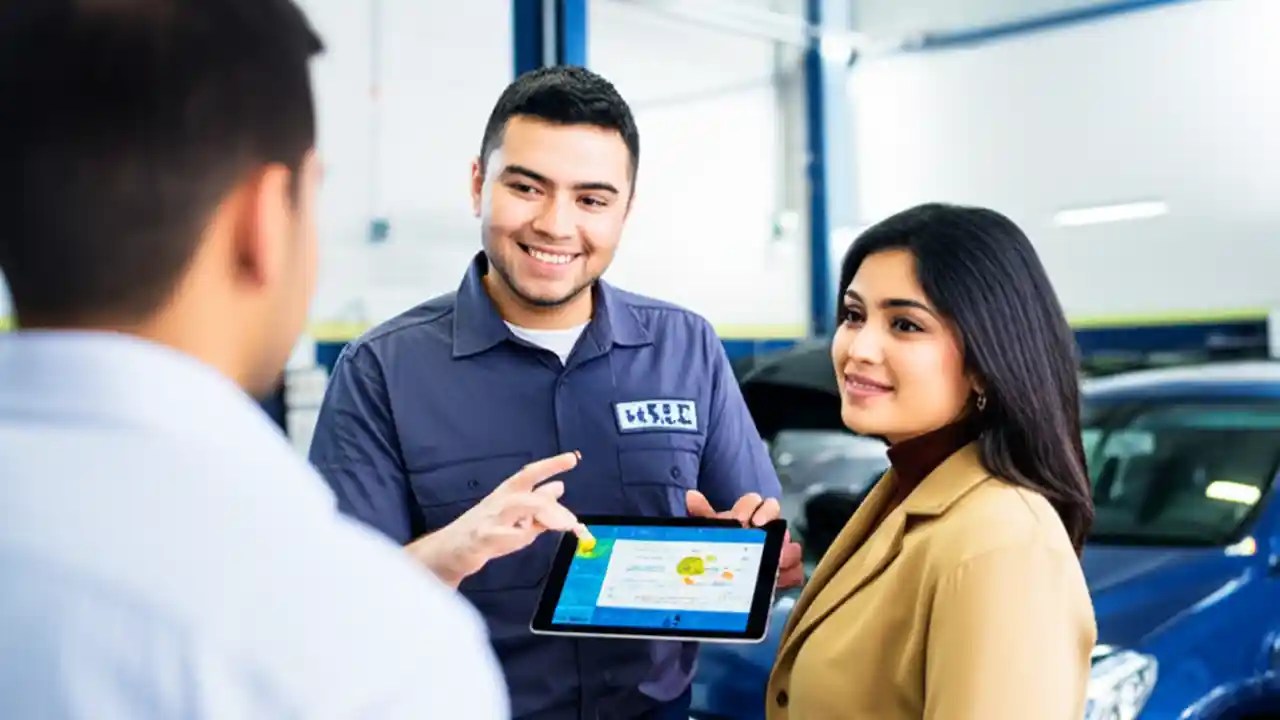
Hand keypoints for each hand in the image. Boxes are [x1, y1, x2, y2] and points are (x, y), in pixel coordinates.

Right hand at [409, 451, 590, 587]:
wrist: (446, 552)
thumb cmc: (482, 530)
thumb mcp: (514, 515)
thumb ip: (536, 504)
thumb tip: (558, 487)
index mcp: (506, 494)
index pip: (530, 474)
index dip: (551, 465)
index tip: (572, 458)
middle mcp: (498, 502)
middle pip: (525, 489)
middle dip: (550, 497)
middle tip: (572, 519)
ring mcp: (488, 518)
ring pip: (516, 507)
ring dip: (541, 514)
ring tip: (561, 526)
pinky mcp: (479, 538)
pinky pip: (501, 535)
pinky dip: (516, 536)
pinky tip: (525, 538)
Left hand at [686, 490, 804, 588]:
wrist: (724, 576)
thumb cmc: (720, 546)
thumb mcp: (710, 532)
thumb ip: (703, 515)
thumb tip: (691, 495)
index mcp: (749, 515)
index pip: (757, 501)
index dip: (754, 507)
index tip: (741, 519)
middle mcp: (768, 529)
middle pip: (779, 520)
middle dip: (771, 529)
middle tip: (758, 536)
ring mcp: (780, 550)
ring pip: (792, 546)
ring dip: (784, 552)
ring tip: (773, 562)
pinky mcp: (786, 572)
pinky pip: (796, 571)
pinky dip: (790, 575)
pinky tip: (780, 581)